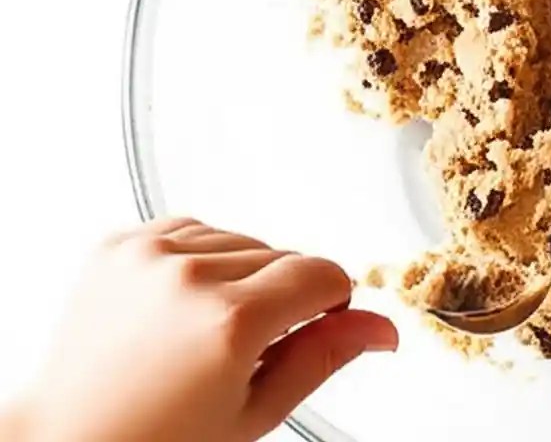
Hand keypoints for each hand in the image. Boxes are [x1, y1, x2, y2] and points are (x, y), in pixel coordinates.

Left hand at [8, 218, 396, 441]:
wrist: (68, 439)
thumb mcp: (255, 412)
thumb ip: (323, 358)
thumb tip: (382, 328)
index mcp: (231, 322)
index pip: (323, 274)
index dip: (330, 304)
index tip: (313, 328)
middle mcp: (189, 276)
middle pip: (284, 255)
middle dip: (282, 296)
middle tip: (245, 350)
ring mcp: (149, 255)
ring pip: (242, 240)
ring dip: (241, 275)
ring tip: (208, 330)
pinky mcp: (120, 244)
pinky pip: (192, 228)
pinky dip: (199, 258)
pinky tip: (184, 304)